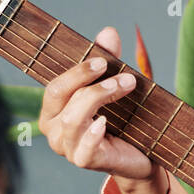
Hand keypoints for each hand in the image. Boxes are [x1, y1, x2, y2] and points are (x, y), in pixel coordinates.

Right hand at [38, 26, 156, 180]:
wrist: (140, 155)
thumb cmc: (121, 121)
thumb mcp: (114, 88)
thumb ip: (108, 61)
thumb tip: (108, 32)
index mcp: (53, 109)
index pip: (55, 86)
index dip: (77, 71)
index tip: (103, 60)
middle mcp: (53, 128)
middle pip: (61, 96)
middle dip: (88, 80)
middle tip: (122, 74)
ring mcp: (66, 147)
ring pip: (73, 118)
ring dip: (99, 97)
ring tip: (124, 86)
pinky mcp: (83, 161)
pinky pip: (83, 148)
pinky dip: (93, 134)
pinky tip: (105, 123)